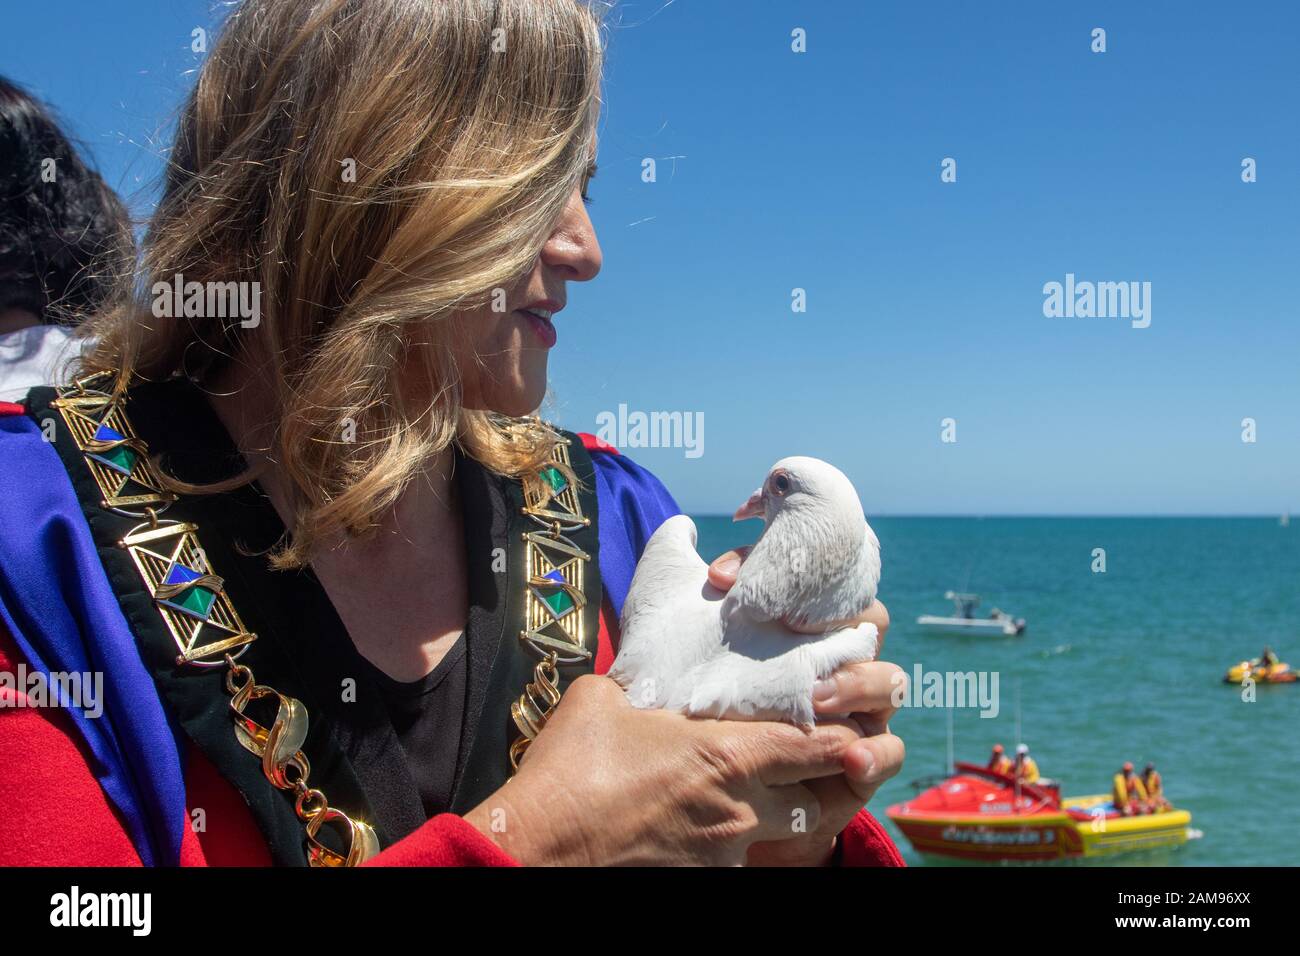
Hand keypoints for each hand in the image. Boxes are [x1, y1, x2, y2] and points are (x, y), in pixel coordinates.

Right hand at [463, 674, 865, 864]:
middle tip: (817, 753)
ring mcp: (722, 851)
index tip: (848, 716)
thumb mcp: (605, 699)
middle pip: (818, 798)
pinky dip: (731, 837)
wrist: (539, 846)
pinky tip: (700, 820)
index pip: (822, 745)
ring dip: (780, 811)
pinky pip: (736, 855)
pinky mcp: (702, 878)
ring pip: (781, 832)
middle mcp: (741, 810)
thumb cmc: (570, 768)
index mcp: (729, 756)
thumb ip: (644, 682)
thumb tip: (644, 667)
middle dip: (822, 777)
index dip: (843, 731)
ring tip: (753, 788)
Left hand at [707, 547, 904, 865]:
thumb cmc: (719, 703)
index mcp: (816, 629)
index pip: (837, 586)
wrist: (720, 784)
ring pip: (890, 682)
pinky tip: (851, 757)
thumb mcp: (713, 650)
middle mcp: (846, 662)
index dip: (822, 586)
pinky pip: (890, 752)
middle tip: (800, 636)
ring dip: (857, 685)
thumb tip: (719, 575)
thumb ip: (722, 604)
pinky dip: (874, 754)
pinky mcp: (866, 761)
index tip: (781, 600)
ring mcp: (863, 711)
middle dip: (845, 623)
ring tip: (816, 699)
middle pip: (873, 626)